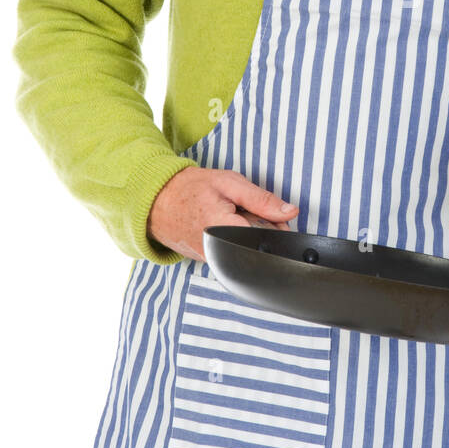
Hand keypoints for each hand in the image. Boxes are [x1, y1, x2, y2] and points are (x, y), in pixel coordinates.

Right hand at [147, 167, 299, 261]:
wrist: (158, 200)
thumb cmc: (191, 188)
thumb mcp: (230, 184)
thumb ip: (262, 200)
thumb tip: (290, 212)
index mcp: (224, 229)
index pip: (267, 239)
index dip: (276, 227)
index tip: (272, 215)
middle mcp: (217, 251)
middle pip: (258, 247)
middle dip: (261, 229)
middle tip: (246, 211)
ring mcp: (211, 260)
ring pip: (246, 251)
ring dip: (247, 235)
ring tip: (231, 217)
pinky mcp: (208, 263)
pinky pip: (232, 254)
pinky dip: (234, 240)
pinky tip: (223, 227)